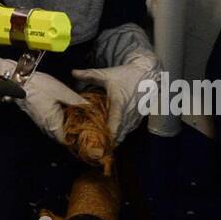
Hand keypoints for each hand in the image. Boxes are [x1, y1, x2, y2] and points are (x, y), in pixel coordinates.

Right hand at [0, 52, 88, 143]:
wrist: (19, 81)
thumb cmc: (39, 87)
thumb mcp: (62, 91)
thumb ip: (77, 101)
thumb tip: (91, 107)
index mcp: (53, 125)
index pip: (67, 142)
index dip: (78, 141)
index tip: (88, 135)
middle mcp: (46, 128)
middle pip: (63, 137)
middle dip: (74, 134)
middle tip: (87, 126)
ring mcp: (41, 123)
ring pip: (57, 131)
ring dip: (67, 127)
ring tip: (80, 119)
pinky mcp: (39, 117)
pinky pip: (52, 124)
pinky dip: (61, 122)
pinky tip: (68, 112)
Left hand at [73, 24, 160, 143]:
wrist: (147, 74)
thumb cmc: (126, 74)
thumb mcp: (107, 74)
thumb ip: (89, 75)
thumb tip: (73, 72)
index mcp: (119, 103)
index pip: (115, 122)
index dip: (107, 133)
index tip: (98, 141)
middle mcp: (128, 113)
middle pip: (118, 134)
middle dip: (105, 141)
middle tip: (91, 147)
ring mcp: (134, 118)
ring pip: (122, 135)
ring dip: (111, 140)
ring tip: (97, 144)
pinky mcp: (137, 120)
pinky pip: (126, 132)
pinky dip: (118, 136)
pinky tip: (108, 137)